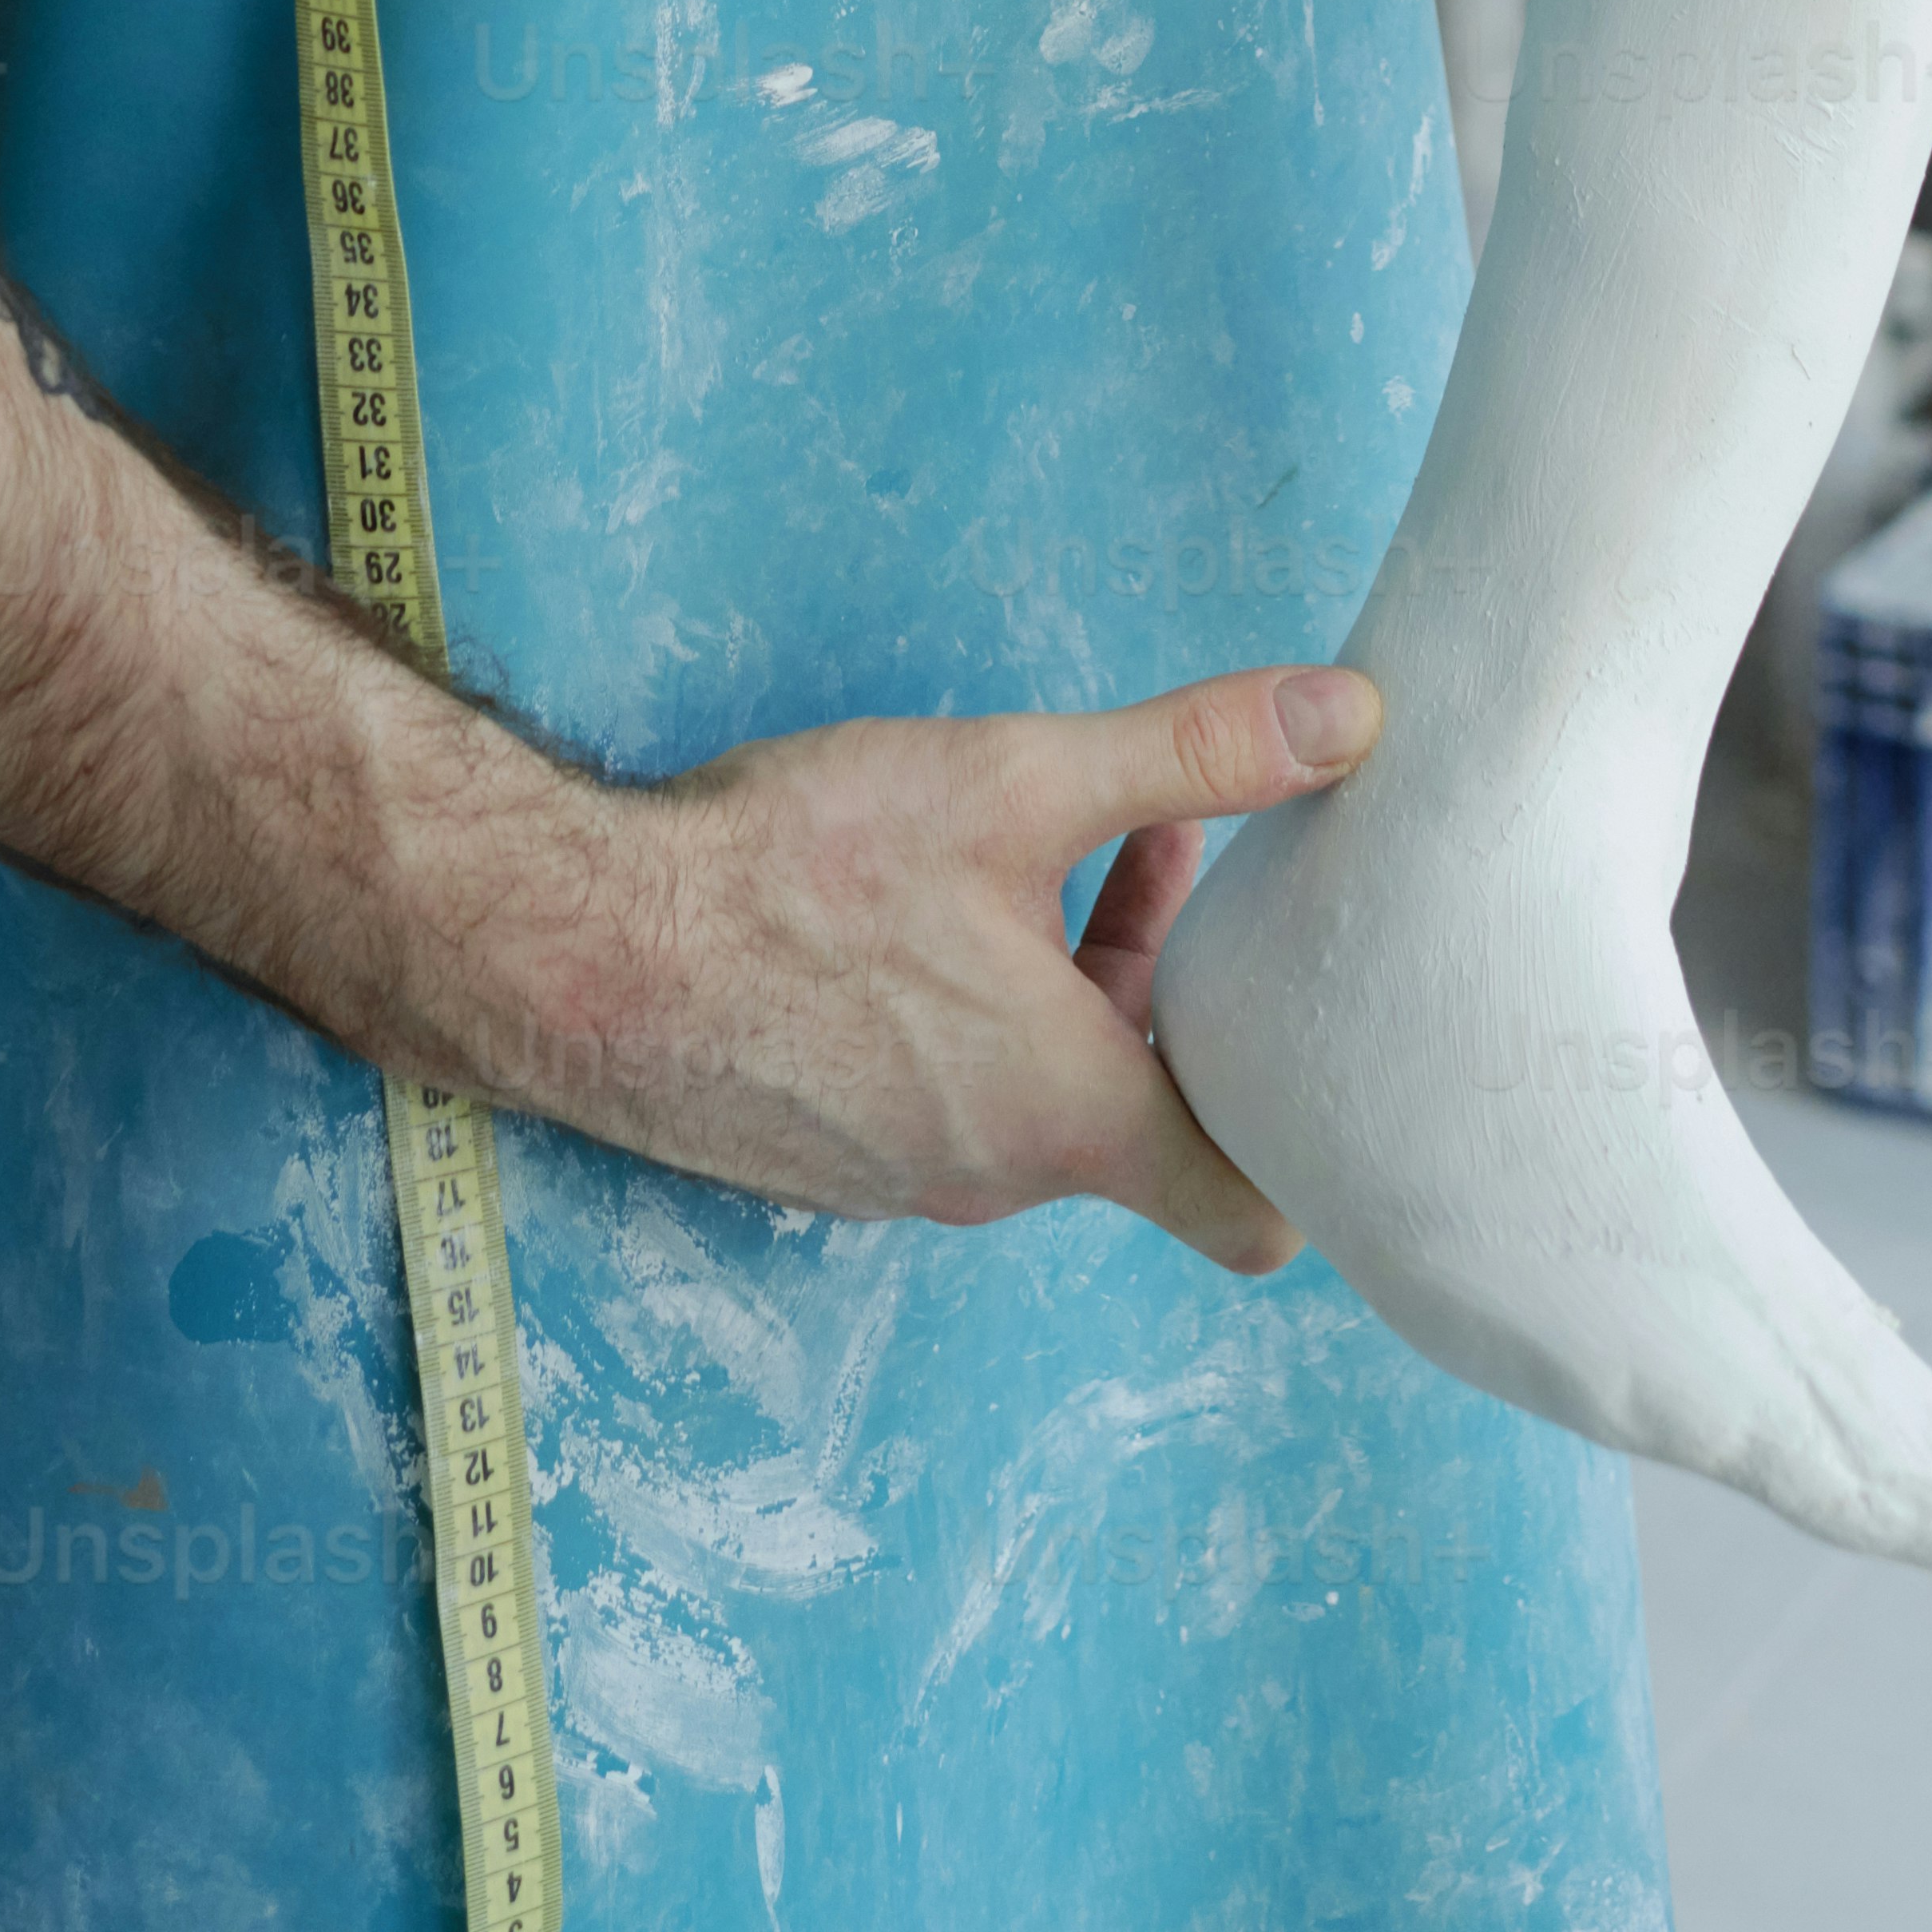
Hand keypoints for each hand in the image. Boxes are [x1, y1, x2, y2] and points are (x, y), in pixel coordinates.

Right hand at [556, 661, 1381, 1268]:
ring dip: (1075, 979)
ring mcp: (903, 1172)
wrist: (580, 949)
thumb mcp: (1017, 781)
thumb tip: (1351, 719)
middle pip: (1143, 1109)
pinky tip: (933, 893)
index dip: (1300, 1145)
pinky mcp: (826, 1146)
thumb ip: (1190, 755)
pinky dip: (979, 1008)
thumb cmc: (796, 875)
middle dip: (1178, 991)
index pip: (1245, 1211)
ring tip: (1074, 834)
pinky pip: (951, 1091)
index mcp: (1071, 1120)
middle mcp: (997, 1177)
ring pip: (1042, 1089)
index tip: (1315, 1046)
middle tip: (1186, 852)